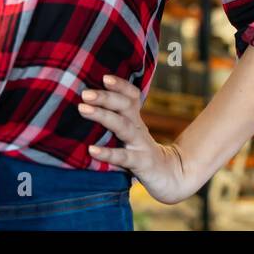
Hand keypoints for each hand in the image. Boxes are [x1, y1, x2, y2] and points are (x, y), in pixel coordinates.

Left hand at [77, 75, 193, 203]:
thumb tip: (85, 108)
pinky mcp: (141, 164)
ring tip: (83, 109)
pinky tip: (91, 150)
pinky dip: (107, 153)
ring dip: (103, 116)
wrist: (171, 177)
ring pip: (123, 126)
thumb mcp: (132, 135)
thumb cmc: (142, 154)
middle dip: (105, 97)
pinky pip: (123, 157)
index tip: (103, 77)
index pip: (131, 96)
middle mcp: (139, 129)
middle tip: (85, 93)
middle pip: (125, 106)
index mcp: (135, 120)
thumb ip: (116, 122)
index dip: (120, 85)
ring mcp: (141, 145)